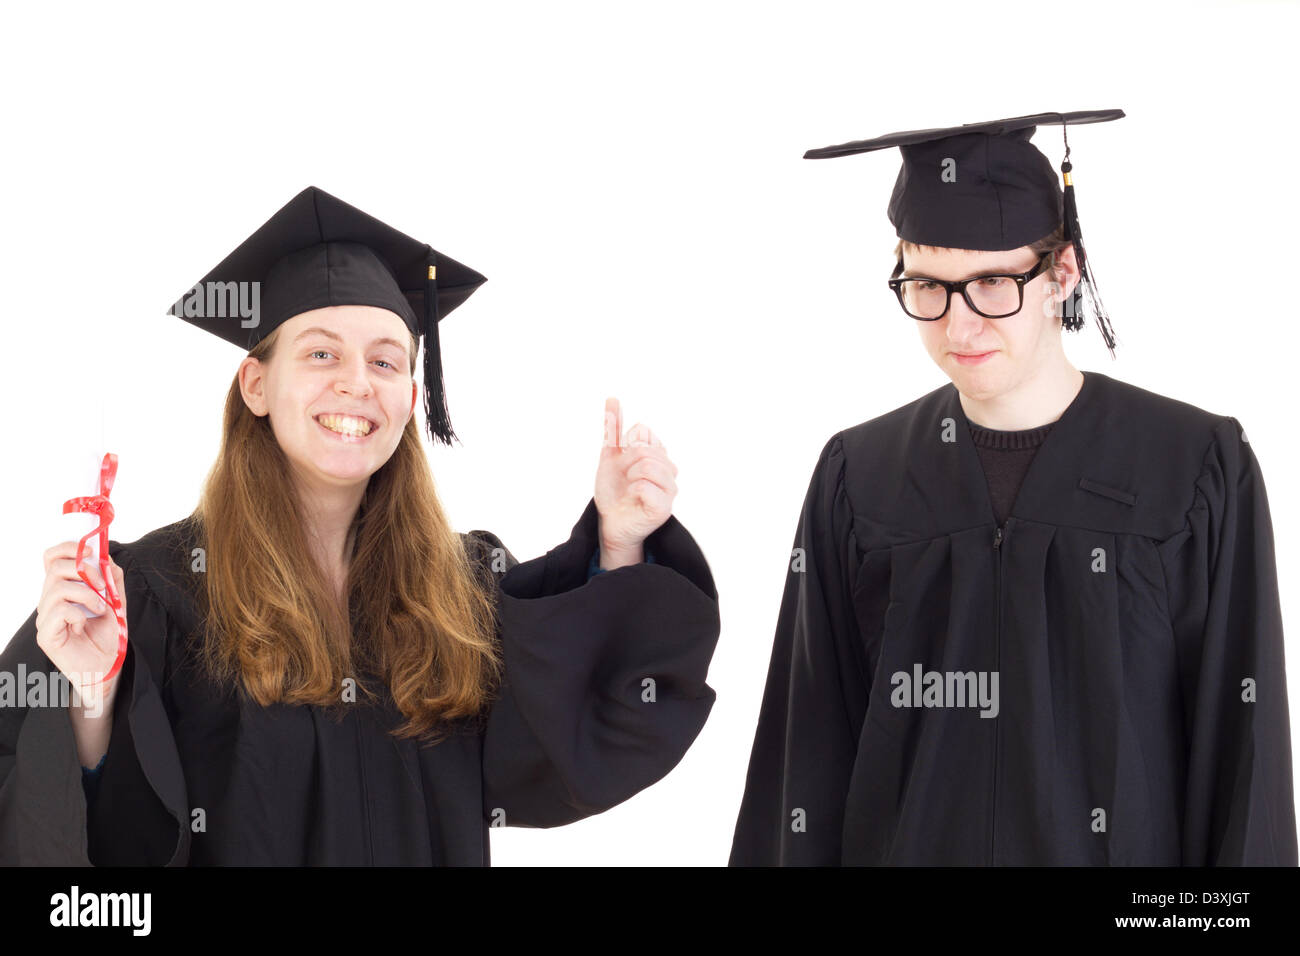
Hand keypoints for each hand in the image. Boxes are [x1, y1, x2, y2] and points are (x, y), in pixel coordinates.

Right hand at [36, 542, 124, 722]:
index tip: (92, 552)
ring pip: (58, 588)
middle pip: (55, 568)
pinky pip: (59, 611)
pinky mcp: (45, 634)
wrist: (107, 664)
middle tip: (104, 586)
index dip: (68, 548)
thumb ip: (112, 578)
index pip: (52, 557)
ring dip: (87, 595)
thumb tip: (106, 558)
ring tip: (99, 609)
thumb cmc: (107, 633)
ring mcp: (45, 617)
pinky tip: (84, 625)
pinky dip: (79, 614)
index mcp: (63, 588)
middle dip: (85, 571)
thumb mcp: (116, 599)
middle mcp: (49, 600)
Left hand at [594, 397, 677, 568]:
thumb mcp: (610, 455)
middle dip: (625, 463)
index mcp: (659, 455)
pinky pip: (645, 487)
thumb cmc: (614, 490)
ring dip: (629, 477)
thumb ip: (613, 428)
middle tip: (624, 479)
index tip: (623, 462)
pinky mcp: (664, 508)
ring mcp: (670, 490)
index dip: (626, 446)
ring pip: (647, 466)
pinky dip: (632, 491)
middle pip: (644, 450)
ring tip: (629, 488)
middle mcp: (669, 470)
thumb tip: (612, 398)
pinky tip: (633, 499)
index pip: (643, 433)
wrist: (610, 521)